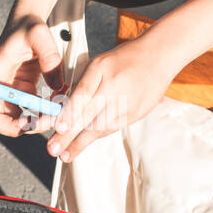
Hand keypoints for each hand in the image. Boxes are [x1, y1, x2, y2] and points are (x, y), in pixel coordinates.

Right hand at [0, 15, 65, 137]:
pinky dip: (43, 116)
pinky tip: (58, 104)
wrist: (31, 28)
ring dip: (33, 124)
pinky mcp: (22, 97)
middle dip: (14, 127)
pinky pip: (29, 115)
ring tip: (55, 114)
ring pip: (14, 122)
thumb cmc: (30, 28)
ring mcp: (9, 94)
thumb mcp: (40, 34)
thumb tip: (57, 86)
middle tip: (35, 123)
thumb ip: (49, 55)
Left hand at [47, 35, 172, 162]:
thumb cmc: (123, 59)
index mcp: (102, 69)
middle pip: (89, 115)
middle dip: (69, 135)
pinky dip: (96, 136)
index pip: (83, 94)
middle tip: (53, 149)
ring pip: (101, 126)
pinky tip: (82, 144)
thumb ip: (82, 83)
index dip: (70, 112)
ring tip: (65, 155)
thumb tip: (62, 107)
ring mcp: (127, 102)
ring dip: (81, 142)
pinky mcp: (136, 113)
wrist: (158, 56)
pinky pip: (112, 127)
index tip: (58, 127)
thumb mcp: (99, 63)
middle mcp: (115, 87)